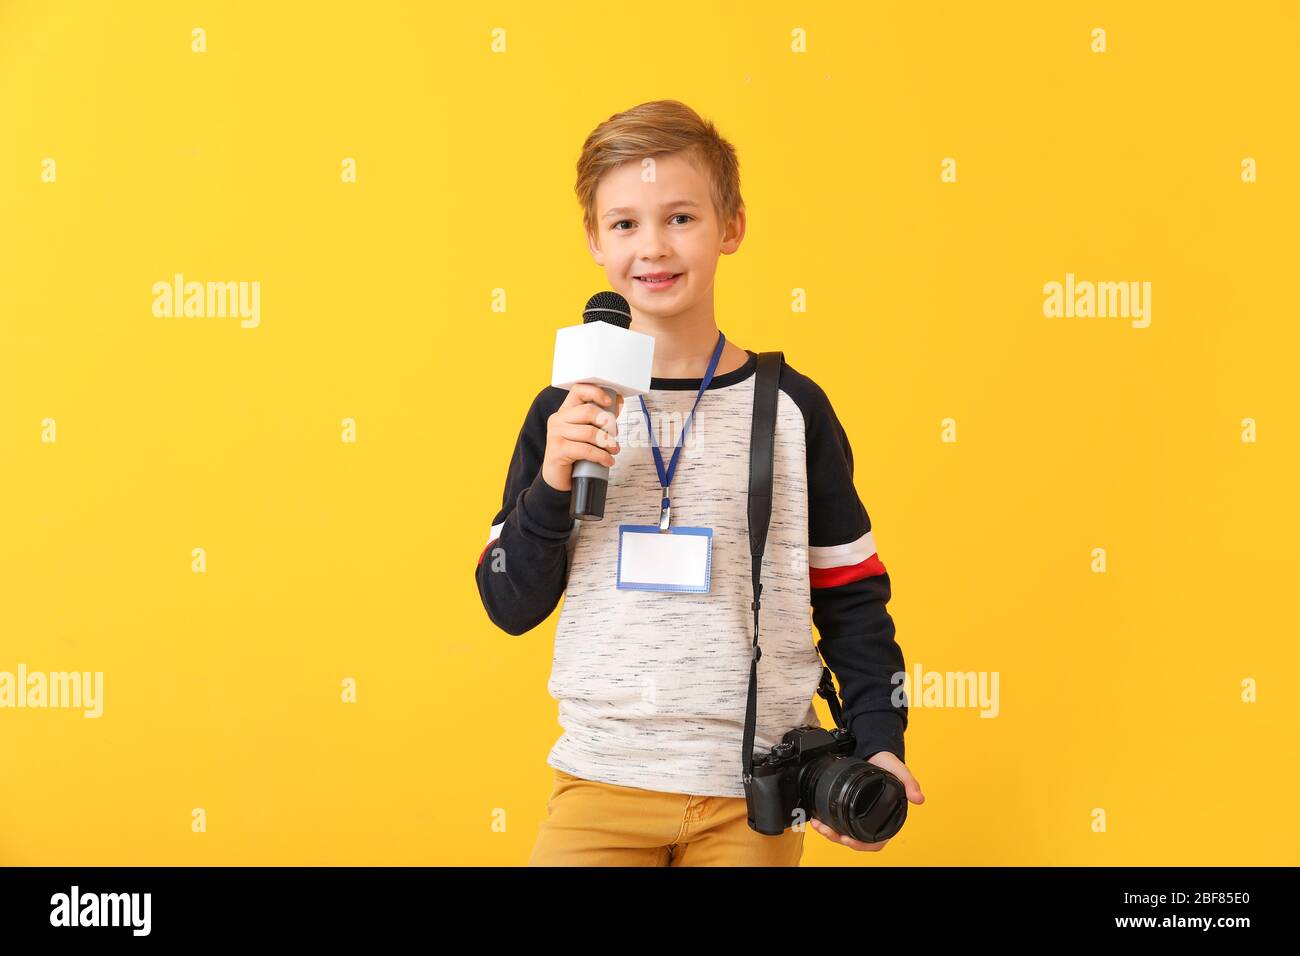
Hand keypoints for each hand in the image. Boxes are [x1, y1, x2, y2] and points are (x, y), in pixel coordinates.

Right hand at [541, 384, 624, 491]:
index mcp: (565, 411)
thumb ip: (601, 419)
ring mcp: (555, 434)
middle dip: (608, 423)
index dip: (596, 392)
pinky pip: (586, 450)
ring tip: (614, 450)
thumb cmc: (575, 454)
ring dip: (608, 443)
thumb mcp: (588, 433)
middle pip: (589, 411)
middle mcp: (558, 419)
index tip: (609, 402)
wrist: (558, 478)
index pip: (578, 390)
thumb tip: (618, 403)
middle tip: (615, 435)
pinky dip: (602, 456)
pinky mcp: (557, 450)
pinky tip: (608, 461)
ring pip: (590, 432)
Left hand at [808, 751, 923, 851]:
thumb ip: (909, 783)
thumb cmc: (889, 764)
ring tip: (818, 825)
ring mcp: (858, 814)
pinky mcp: (847, 806)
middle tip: (827, 831)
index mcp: (887, 817)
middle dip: (839, 838)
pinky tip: (817, 818)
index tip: (848, 840)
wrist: (874, 752)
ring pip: (843, 832)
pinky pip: (837, 820)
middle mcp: (872, 819)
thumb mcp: (900, 771)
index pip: (876, 841)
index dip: (862, 845)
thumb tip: (919, 799)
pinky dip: (827, 822)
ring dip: (830, 832)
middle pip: (855, 839)